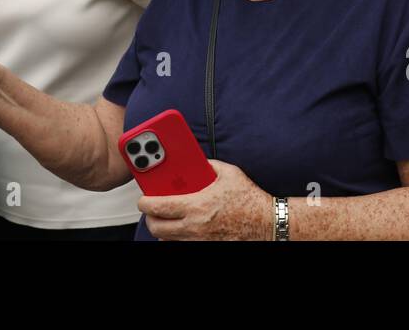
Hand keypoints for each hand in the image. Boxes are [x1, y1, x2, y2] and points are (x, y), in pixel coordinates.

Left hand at [139, 161, 269, 239]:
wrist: (266, 222)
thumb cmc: (249, 199)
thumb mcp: (228, 173)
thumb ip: (207, 165)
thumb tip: (195, 160)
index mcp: (197, 206)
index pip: (158, 207)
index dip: (144, 203)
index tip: (142, 199)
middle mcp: (194, 227)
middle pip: (157, 228)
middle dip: (150, 218)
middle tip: (151, 210)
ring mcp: (199, 241)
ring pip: (167, 240)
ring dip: (163, 229)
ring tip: (166, 218)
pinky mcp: (207, 247)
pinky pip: (182, 246)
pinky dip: (177, 239)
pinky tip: (181, 228)